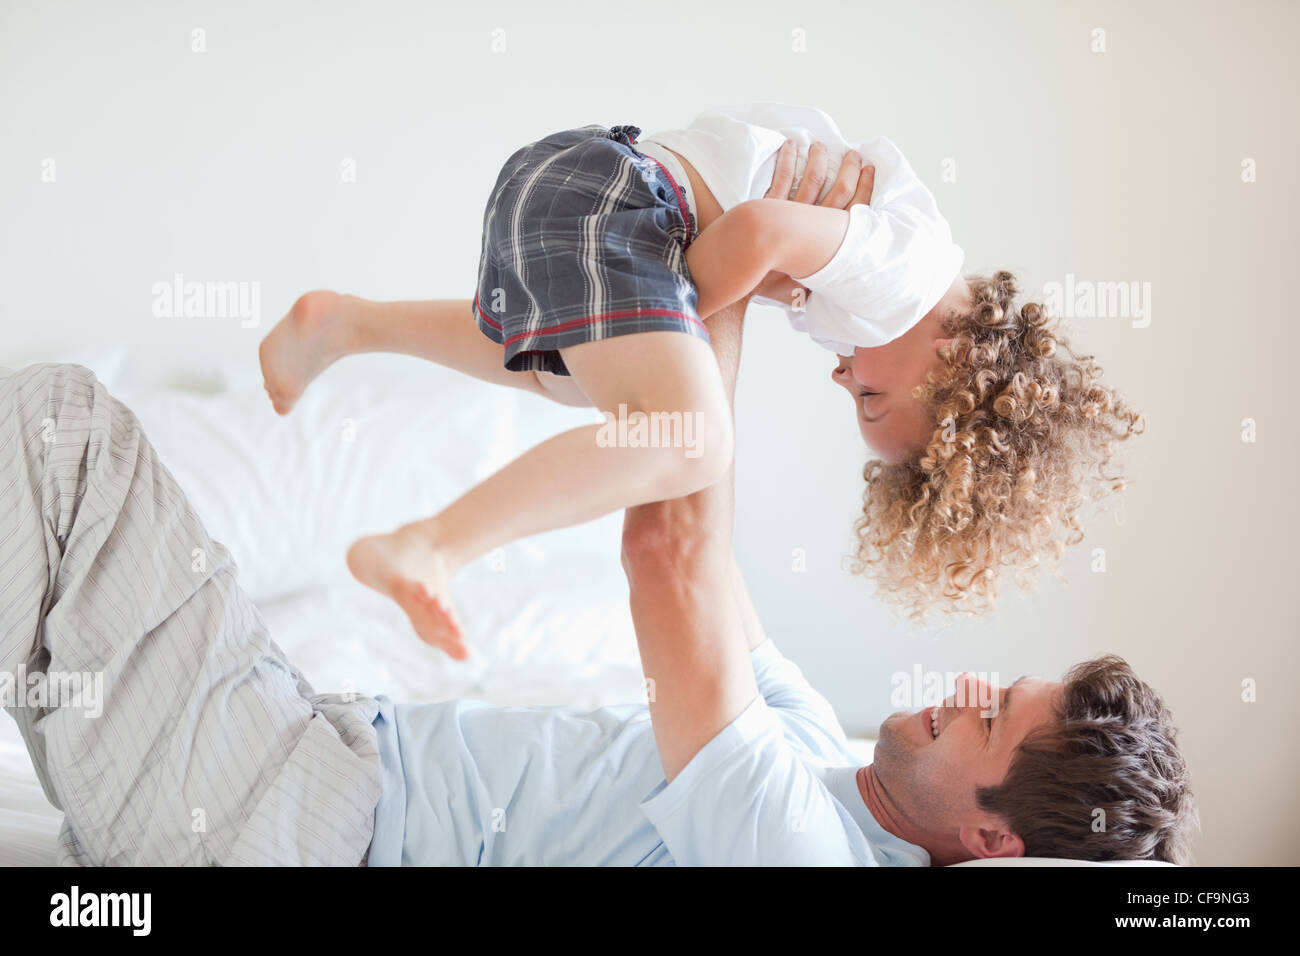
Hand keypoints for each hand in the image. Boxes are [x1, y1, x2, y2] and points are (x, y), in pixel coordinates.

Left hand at [750, 140, 875, 304]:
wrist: (741, 275)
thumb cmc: (770, 284)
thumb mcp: (800, 291)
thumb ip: (813, 288)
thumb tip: (822, 290)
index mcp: (827, 242)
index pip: (855, 211)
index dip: (864, 187)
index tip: (869, 169)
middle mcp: (813, 224)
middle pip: (839, 190)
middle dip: (848, 169)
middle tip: (852, 154)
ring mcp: (792, 211)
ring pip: (812, 179)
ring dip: (818, 160)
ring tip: (820, 146)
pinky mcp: (769, 204)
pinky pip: (782, 176)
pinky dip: (787, 160)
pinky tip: (790, 146)